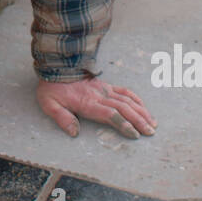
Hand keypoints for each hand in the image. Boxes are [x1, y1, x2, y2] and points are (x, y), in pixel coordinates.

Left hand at [36, 75, 155, 138]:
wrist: (54, 66)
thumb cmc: (51, 88)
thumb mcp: (49, 104)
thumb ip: (62, 118)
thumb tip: (74, 132)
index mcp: (87, 103)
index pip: (110, 115)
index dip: (124, 124)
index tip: (135, 134)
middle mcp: (99, 96)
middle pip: (124, 108)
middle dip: (139, 121)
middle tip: (150, 132)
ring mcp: (104, 89)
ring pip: (128, 100)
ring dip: (141, 111)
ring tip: (152, 123)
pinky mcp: (105, 85)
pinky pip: (124, 91)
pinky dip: (136, 99)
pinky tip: (143, 107)